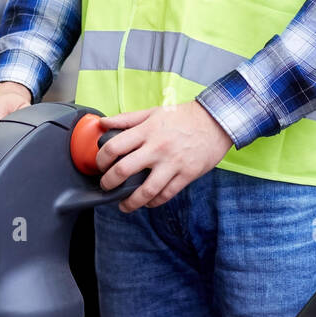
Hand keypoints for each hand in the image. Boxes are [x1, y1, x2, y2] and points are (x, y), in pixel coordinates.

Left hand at [94, 100, 232, 212]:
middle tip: (106, 186)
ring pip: (145, 190)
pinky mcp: (186, 175)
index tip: (100, 165)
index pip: (114, 147)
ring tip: (124, 205)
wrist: (215, 121)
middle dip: (109, 183)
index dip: (101, 159)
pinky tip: (147, 202)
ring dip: (130, 202)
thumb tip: (102, 123)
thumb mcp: (153, 112)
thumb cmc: (183, 116)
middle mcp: (157, 148)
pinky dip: (153, 202)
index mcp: (147, 131)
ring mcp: (172, 163)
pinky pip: (166, 195)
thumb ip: (126, 118)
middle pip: (123, 170)